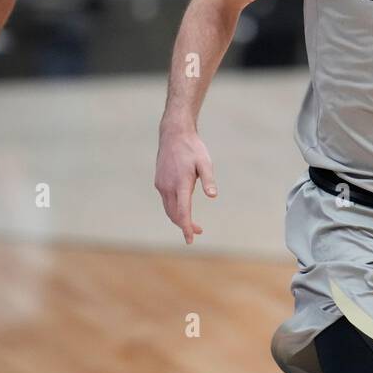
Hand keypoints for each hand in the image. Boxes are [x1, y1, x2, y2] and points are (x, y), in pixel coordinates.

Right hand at [155, 127, 216, 244]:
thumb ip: (209, 180)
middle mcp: (167, 186)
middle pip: (174, 214)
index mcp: (180, 183)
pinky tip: (183, 208)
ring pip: (168, 209)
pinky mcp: (159, 182)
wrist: (173, 134)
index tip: (191, 239)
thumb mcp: (205, 162)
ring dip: (179, 218)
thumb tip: (213, 196)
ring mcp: (161, 184)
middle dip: (185, 225)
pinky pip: (166, 201)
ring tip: (192, 224)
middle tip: (199, 231)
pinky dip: (174, 209)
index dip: (186, 227)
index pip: (182, 212)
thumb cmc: (192, 148)